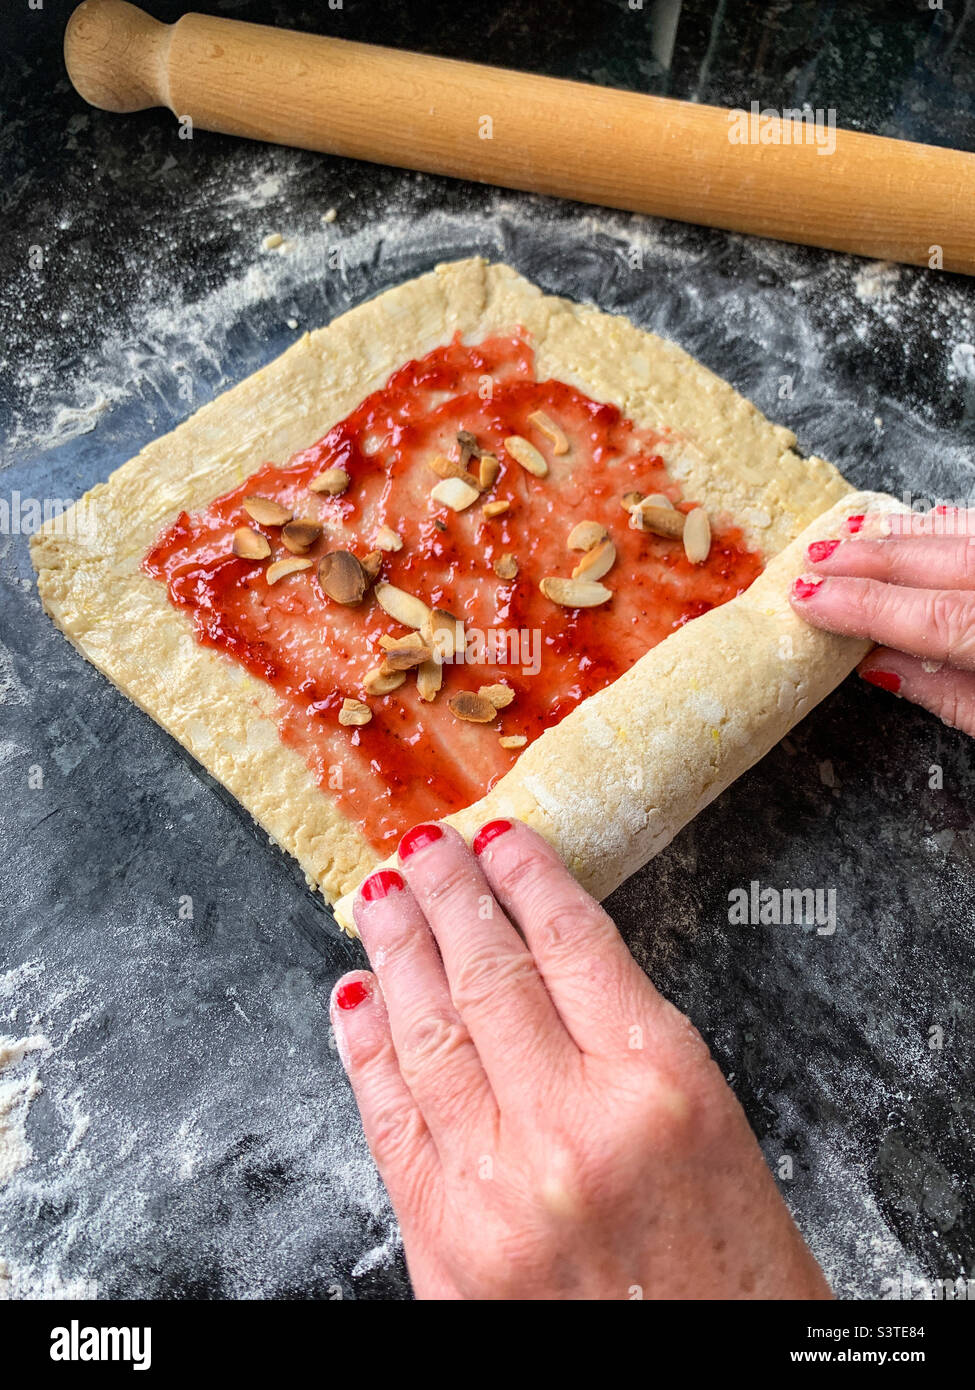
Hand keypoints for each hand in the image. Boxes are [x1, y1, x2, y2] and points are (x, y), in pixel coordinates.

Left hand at [330, 819, 830, 1299]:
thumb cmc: (732, 1277)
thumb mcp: (715, 1129)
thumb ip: (626, 1046)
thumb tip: (541, 966)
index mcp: (659, 1082)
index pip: (572, 940)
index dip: (526, 877)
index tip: (500, 840)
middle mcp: (571, 1123)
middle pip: (490, 971)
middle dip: (448, 894)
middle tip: (424, 846)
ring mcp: (497, 1183)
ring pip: (429, 1029)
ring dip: (396, 950)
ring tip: (379, 896)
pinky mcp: (444, 1240)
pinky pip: (391, 1116)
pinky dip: (366, 1049)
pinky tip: (356, 996)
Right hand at [791, 508, 974, 735]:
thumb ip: (946, 695)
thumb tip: (877, 662)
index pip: (933, 617)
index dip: (863, 605)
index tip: (807, 598)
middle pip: (944, 562)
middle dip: (871, 558)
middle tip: (814, 558)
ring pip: (966, 534)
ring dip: (905, 534)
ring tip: (851, 532)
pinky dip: (953, 524)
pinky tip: (925, 521)